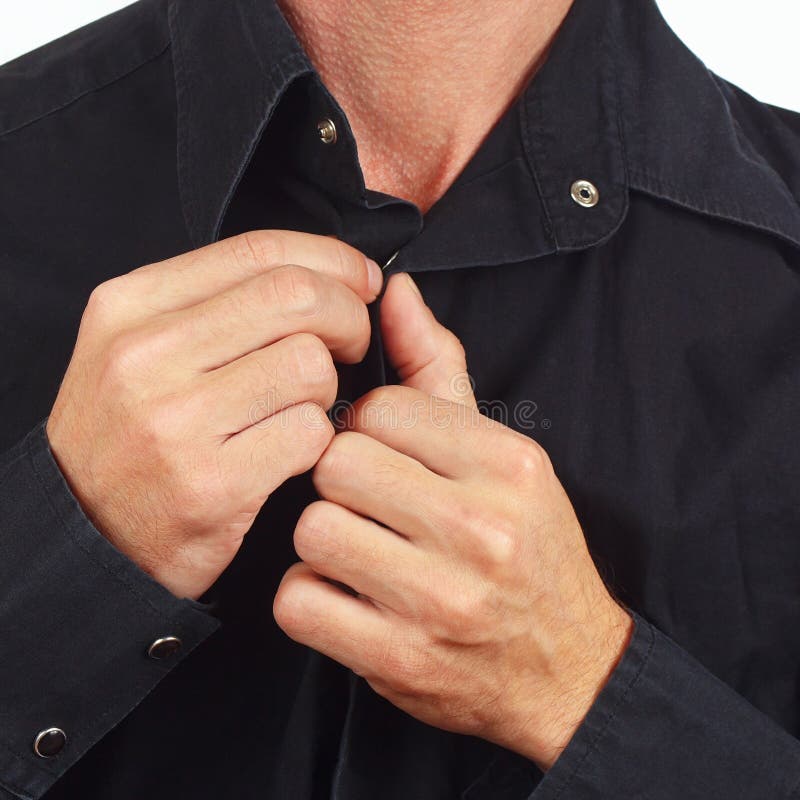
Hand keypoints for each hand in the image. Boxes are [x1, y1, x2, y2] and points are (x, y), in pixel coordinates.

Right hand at [47, 231, 382, 598]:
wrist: (89, 537)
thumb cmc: (129, 437)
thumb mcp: (140, 347)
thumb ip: (217, 302)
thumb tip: (325, 271)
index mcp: (130, 307)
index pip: (259, 250)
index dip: (332, 259)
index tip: (361, 279)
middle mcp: (145, 356)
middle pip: (297, 297)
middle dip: (349, 317)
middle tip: (352, 345)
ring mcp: (175, 422)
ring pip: (312, 365)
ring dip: (328, 389)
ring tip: (302, 408)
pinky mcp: (211, 484)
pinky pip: (310, 434)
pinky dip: (319, 441)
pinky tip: (291, 451)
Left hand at [274, 273, 632, 770]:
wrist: (568, 671)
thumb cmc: (531, 552)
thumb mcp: (505, 454)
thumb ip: (440, 368)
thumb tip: (392, 291)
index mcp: (506, 464)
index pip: (379, 408)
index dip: (370, 430)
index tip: (389, 456)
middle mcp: (480, 528)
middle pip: (337, 464)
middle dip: (343, 481)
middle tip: (372, 504)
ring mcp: (439, 599)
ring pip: (313, 528)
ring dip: (324, 537)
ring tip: (362, 549)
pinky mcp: (398, 659)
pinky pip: (299, 600)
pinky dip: (310, 596)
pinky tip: (348, 594)